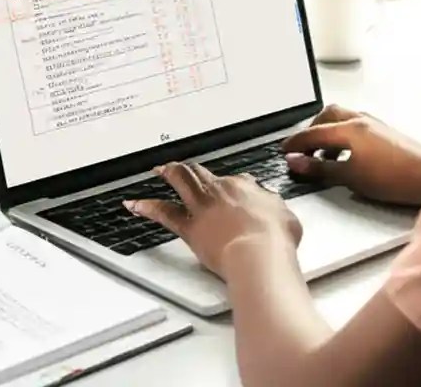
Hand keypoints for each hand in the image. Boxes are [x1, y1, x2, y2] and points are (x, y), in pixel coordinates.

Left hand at [125, 162, 302, 278]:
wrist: (259, 252)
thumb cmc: (274, 238)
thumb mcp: (286, 216)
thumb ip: (275, 207)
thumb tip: (273, 204)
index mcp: (245, 187)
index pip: (236, 180)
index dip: (232, 184)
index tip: (232, 189)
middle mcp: (220, 191)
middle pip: (203, 174)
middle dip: (192, 169)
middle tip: (183, 168)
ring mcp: (203, 207)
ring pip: (181, 181)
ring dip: (168, 173)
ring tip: (159, 171)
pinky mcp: (189, 227)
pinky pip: (164, 213)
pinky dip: (147, 207)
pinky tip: (134, 205)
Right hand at [281, 105, 420, 206]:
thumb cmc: (393, 178)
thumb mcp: (349, 177)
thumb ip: (319, 169)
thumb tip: (295, 162)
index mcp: (349, 128)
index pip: (313, 132)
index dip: (295, 143)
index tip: (284, 151)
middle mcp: (361, 120)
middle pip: (327, 115)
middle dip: (311, 130)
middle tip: (303, 150)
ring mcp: (375, 124)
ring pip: (342, 119)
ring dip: (328, 133)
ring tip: (324, 157)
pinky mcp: (385, 132)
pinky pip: (355, 126)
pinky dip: (343, 136)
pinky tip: (346, 156)